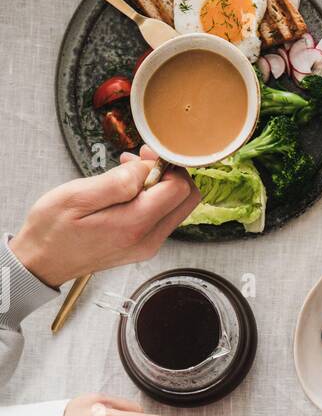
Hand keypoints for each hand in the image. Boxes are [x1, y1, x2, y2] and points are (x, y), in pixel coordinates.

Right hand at [11, 146, 199, 288]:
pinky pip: (160, 216)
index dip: (167, 165)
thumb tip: (147, 169)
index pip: (180, 189)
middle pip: (186, 200)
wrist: (41, 262)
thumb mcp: (78, 197)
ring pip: (174, 207)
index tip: (144, 154)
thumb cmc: (53, 229)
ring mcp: (147, 245)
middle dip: (168, 172)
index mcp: (135, 225)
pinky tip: (125, 189)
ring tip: (126, 170)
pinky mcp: (141, 246)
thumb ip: (118, 182)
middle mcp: (148, 240)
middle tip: (139, 159)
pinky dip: (150, 198)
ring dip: (158, 184)